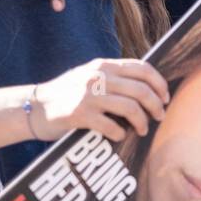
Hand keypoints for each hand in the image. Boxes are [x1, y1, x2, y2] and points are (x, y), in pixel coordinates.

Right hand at [30, 58, 168, 141]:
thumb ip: (114, 77)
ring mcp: (89, 95)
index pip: (143, 68)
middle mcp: (99, 77)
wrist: (35, 107)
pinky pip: (111, 125)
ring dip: (142, 122)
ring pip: (130, 108)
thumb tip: (147, 86)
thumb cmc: (68, 93)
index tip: (165, 98)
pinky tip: (120, 135)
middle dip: (156, 106)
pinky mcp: (80, 115)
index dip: (159, 84)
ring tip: (142, 130)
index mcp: (105, 65)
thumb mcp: (91, 75)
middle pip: (141, 90)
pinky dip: (120, 133)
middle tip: (159, 117)